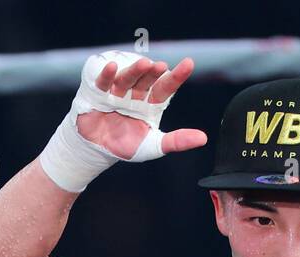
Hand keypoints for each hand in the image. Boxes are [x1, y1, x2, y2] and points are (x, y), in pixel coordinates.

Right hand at [77, 55, 206, 158]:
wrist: (97, 150)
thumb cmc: (125, 145)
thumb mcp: (153, 146)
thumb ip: (177, 141)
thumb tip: (203, 138)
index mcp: (151, 103)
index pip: (166, 88)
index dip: (176, 76)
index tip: (189, 63)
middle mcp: (135, 94)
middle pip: (146, 80)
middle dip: (153, 73)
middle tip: (161, 66)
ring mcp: (117, 91)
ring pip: (127, 78)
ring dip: (134, 71)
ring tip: (144, 64)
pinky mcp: (98, 92)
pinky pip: (103, 82)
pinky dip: (107, 75)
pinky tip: (112, 66)